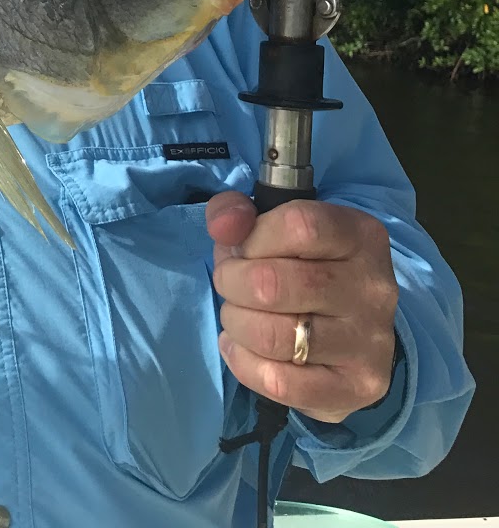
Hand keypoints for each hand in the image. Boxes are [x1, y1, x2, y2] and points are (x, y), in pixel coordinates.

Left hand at [207, 191, 398, 422]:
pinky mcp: (359, 387)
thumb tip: (224, 227)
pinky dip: (244, 364)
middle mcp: (374, 288)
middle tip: (231, 285)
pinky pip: (280, 382)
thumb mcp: (267, 225)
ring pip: (273, 336)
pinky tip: (240, 348)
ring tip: (238, 317)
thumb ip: (234, 211)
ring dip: (236, 324)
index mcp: (360, 236)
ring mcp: (371, 341)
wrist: (349, 331)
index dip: (253, 238)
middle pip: (272, 284)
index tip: (242, 249)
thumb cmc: (297, 266)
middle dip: (232, 283)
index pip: (299, 225)